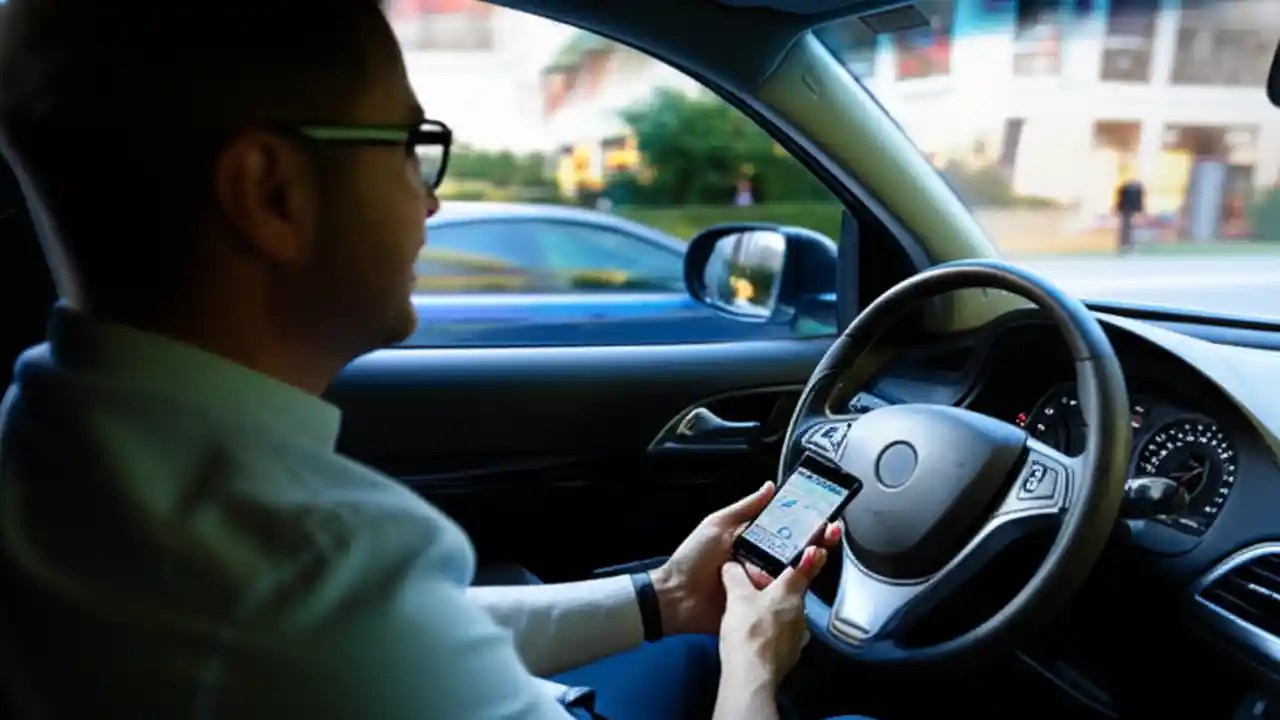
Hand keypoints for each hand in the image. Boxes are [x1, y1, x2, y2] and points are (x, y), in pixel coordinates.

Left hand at [649, 481, 841, 635]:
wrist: (677, 598)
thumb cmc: (693, 558)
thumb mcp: (718, 525)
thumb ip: (745, 508)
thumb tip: (770, 487)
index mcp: (751, 541)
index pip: (784, 530)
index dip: (804, 524)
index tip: (823, 516)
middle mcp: (760, 562)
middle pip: (794, 552)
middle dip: (814, 542)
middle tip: (831, 533)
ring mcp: (761, 585)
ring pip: (792, 574)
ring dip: (809, 563)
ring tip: (823, 551)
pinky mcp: (760, 606)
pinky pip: (782, 597)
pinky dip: (795, 589)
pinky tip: (808, 578)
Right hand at [718, 546, 828, 690]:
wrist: (752, 675)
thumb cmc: (748, 631)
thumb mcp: (736, 597)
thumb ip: (735, 577)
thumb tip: (732, 567)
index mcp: (790, 592)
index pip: (805, 568)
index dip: (811, 558)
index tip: (819, 550)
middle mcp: (799, 612)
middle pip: (793, 593)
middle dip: (781, 588)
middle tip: (762, 585)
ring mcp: (797, 636)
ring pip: (789, 615)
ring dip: (776, 612)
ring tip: (755, 613)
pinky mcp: (790, 655)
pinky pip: (783, 636)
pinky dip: (773, 633)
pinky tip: (758, 636)